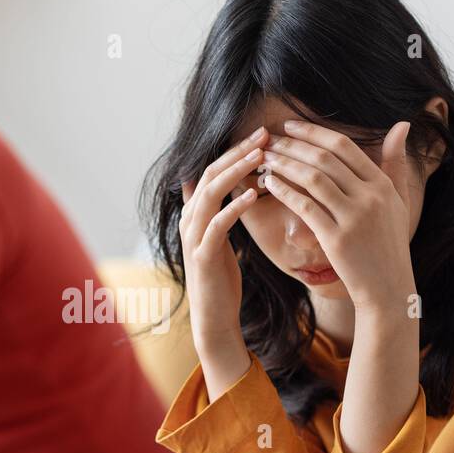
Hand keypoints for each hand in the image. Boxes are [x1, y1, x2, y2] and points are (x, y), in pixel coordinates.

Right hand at [178, 126, 268, 382]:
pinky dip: (234, 206)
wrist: (214, 318)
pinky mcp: (202, 256)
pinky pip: (217, 224)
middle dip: (237, 152)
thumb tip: (237, 187)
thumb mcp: (221, 240)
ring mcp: (192, 237)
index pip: (213, 170)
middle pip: (209, 174)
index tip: (264, 134)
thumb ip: (222, 213)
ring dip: (236, 172)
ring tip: (260, 156)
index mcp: (195, 214)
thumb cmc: (222, 279)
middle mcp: (189, 220)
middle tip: (264, 134)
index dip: (236, 150)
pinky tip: (254, 195)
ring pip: (210, 193)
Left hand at [260, 119, 418, 314]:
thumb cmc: (389, 244)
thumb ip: (396, 164)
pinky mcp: (336, 239)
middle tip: (268, 139)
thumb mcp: (399, 201)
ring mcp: (353, 218)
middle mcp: (370, 197)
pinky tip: (269, 183)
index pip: (344, 146)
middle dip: (292, 145)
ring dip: (284, 164)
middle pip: (325, 159)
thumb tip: (401, 124)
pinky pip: (304, 206)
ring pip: (312, 178)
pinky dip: (284, 191)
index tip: (290, 126)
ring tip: (265, 158)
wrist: (387, 288)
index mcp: (382, 185)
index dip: (313, 133)